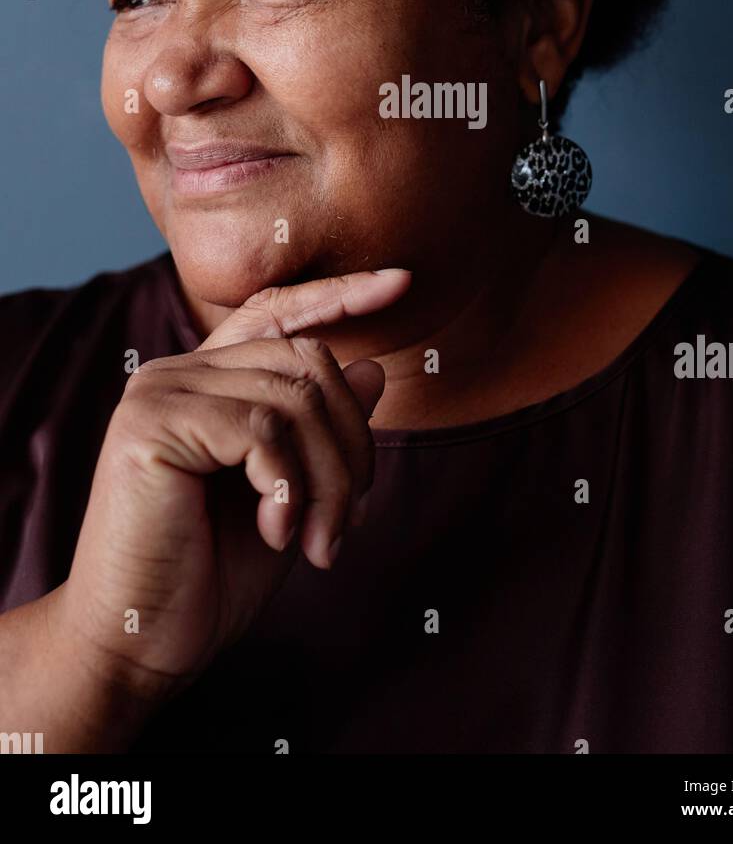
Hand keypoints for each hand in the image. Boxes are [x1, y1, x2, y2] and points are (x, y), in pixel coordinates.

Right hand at [55, 268, 409, 706]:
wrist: (138, 644)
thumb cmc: (208, 576)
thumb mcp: (290, 495)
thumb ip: (320, 433)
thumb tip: (372, 367)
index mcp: (206, 379)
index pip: (276, 310)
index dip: (338, 294)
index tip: (400, 283)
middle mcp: (179, 372)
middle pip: (307, 362)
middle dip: (350, 445)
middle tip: (346, 522)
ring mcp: (161, 393)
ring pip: (295, 400)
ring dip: (328, 482)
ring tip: (317, 542)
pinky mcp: (151, 425)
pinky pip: (261, 430)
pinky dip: (289, 487)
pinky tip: (278, 532)